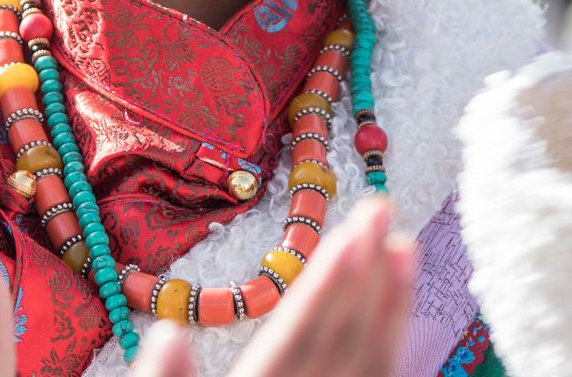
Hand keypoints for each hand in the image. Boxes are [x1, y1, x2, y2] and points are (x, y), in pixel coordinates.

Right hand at [133, 198, 414, 376]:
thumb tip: (166, 333)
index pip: (296, 339)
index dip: (327, 284)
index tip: (355, 231)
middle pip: (340, 344)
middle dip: (364, 275)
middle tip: (383, 209)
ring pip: (370, 369)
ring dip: (389, 309)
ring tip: (405, 250)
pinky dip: (390, 357)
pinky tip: (399, 324)